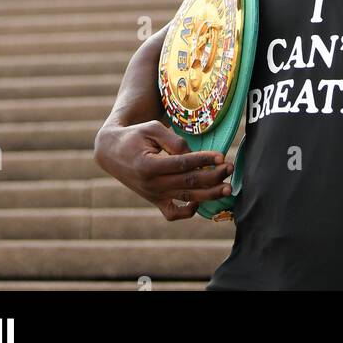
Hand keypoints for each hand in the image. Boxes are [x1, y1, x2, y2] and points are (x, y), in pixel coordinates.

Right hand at [94, 118, 233, 220]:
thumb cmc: (135, 136)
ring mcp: (153, 195)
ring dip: (209, 194)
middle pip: (188, 183)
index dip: (204, 160)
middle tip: (230, 168)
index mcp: (149, 166)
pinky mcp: (154, 201)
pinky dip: (188, 211)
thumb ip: (173, 141)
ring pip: (186, 199)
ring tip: (227, 188)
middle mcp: (152, 184)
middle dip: (213, 176)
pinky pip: (173, 213)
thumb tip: (192, 154)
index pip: (183, 164)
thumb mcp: (152, 129)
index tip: (221, 156)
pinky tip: (199, 201)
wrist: (112, 152)